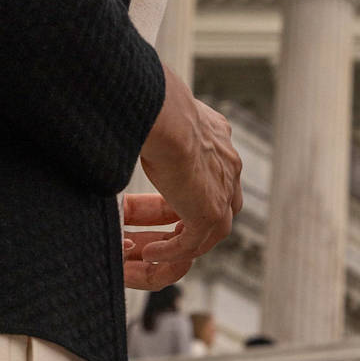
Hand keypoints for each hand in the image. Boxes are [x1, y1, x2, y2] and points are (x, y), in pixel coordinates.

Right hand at [129, 64, 241, 288]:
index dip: (199, 187)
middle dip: (200, 219)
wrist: (166, 117)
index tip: (175, 196)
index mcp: (219, 139)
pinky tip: (150, 254)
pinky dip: (172, 251)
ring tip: (158, 249)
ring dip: (185, 241)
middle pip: (224, 203)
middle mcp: (229, 166)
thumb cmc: (153, 107)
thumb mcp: (160, 114)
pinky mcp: (210, 212)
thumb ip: (156, 122)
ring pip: (211, 229)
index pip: (218, 171)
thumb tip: (130, 112)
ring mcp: (223, 192)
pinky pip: (192, 243)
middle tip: (173, 231)